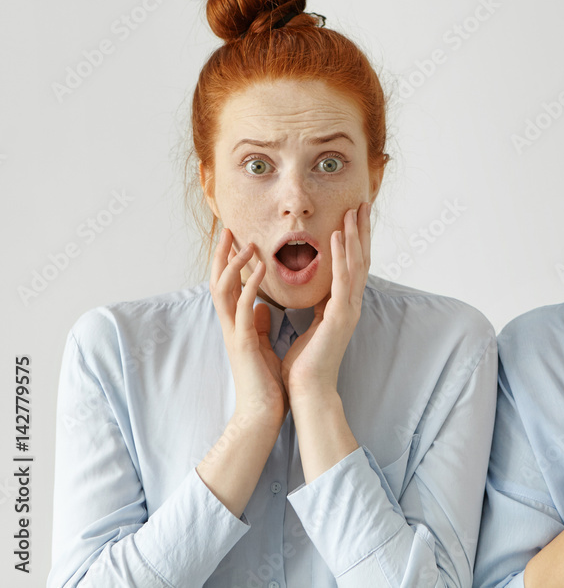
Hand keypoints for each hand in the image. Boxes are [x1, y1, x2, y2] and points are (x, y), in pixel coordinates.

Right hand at [209, 227, 287, 428]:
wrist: (263, 413)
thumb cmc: (265, 382)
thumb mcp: (263, 346)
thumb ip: (260, 326)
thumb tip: (263, 309)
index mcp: (237, 324)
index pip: (229, 284)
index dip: (230, 260)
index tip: (237, 237)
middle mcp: (231, 325)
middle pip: (218, 281)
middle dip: (222, 254)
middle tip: (228, 228)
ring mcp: (235, 333)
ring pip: (225, 290)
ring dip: (235, 265)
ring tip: (248, 243)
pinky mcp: (243, 342)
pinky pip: (243, 308)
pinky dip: (250, 286)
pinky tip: (260, 269)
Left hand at [282, 203, 370, 404]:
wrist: (308, 391)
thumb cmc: (304, 365)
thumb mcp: (308, 327)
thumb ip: (312, 306)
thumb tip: (307, 291)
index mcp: (342, 306)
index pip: (352, 267)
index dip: (354, 241)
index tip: (352, 217)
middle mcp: (351, 304)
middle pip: (361, 259)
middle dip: (362, 231)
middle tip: (362, 204)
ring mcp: (349, 309)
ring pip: (356, 264)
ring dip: (355, 235)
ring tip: (352, 210)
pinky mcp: (341, 315)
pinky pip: (342, 279)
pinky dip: (342, 255)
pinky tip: (338, 235)